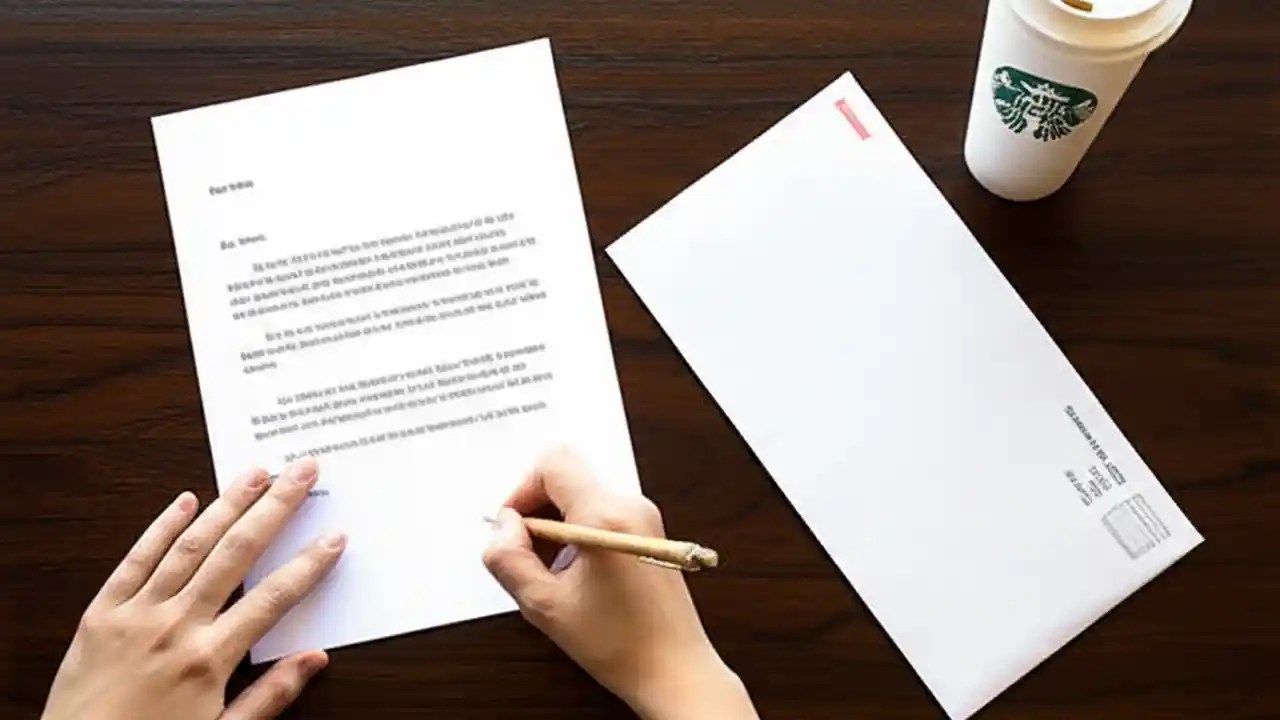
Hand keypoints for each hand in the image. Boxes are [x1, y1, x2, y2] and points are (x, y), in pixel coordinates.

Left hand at [42, 459, 345, 719]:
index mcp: (209, 659)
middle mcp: (176, 627)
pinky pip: (135, 560)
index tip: (334, 537)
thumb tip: (314, 659)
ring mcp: (135, 615)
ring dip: (227, 504)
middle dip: (275, 508)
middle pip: (237, 553)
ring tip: (255, 473)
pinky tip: (184, 502)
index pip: (274, 597)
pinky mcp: (100, 614)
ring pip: (190, 546)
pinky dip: (161, 528)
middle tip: (300, 472)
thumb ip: (270, 696)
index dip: (309, 564)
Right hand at [483, 449, 757, 719]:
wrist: (674, 669)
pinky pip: (601, 512)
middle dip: (538, 511)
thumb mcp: (544, 605)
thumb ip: (509, 558)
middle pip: (567, 476)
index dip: (522, 490)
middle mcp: (630, 505)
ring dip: (557, 526)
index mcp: (606, 516)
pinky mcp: (648, 529)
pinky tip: (576, 575)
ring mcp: (644, 515)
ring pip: (582, 495)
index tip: (513, 528)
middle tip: (530, 557)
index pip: (553, 462)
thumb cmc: (620, 644)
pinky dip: (577, 533)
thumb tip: (504, 526)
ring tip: (555, 574)